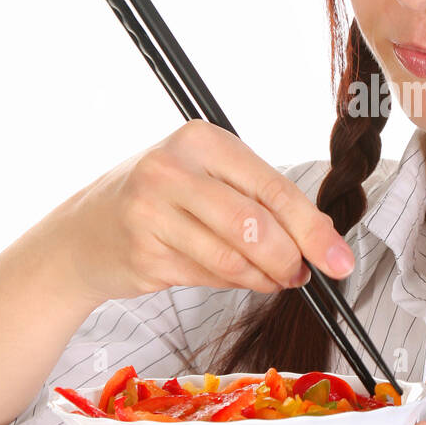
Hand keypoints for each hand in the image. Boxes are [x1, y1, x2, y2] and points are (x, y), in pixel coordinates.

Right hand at [58, 117, 355, 304]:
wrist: (86, 232)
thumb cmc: (162, 200)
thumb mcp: (207, 178)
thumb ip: (259, 199)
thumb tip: (320, 237)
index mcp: (202, 139)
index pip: (274, 188)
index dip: (313, 229)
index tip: (339, 259)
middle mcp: (173, 169)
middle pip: (256, 226)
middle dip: (289, 259)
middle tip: (299, 275)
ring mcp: (152, 212)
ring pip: (234, 259)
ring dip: (264, 278)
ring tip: (271, 278)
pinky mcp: (143, 253)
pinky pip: (210, 278)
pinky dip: (234, 285)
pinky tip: (235, 278)